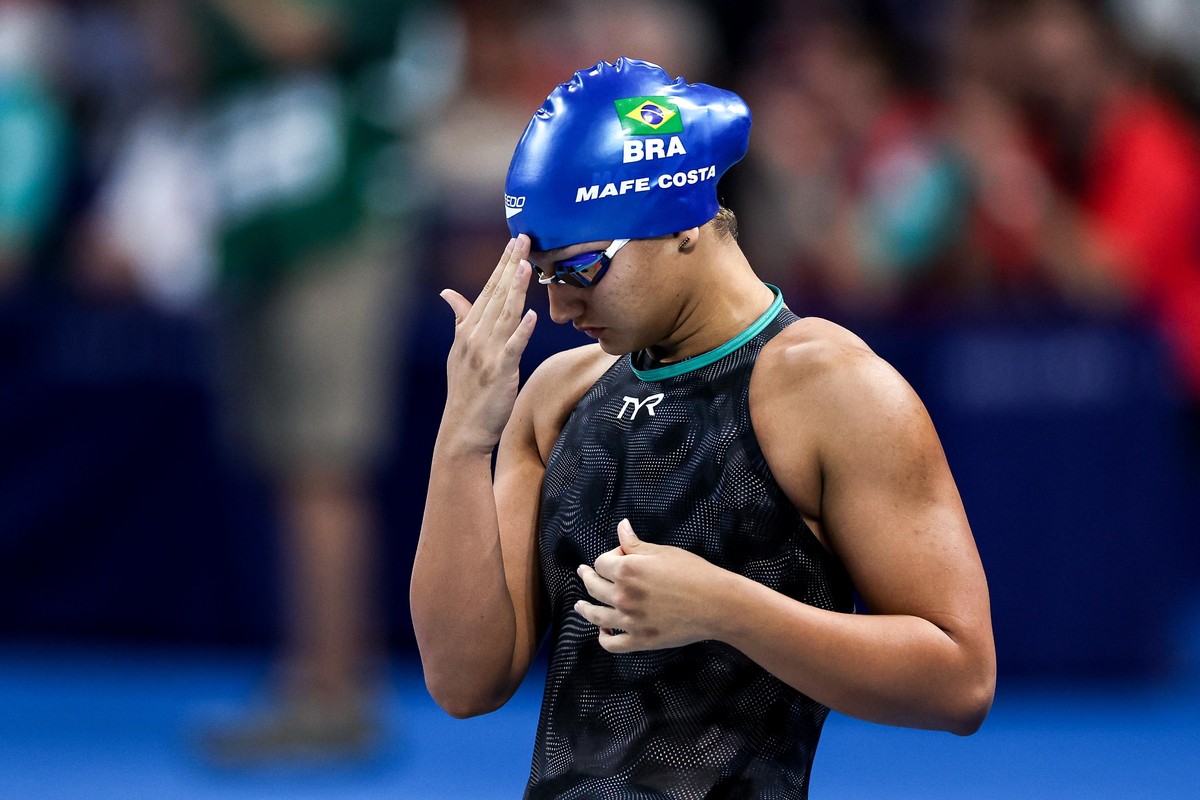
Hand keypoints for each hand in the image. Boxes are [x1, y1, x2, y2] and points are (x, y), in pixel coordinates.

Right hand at [439, 235, 537, 453]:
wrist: (462, 429)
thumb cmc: (465, 390)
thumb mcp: (458, 350)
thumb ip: (459, 318)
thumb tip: (447, 292)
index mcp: (467, 330)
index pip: (487, 290)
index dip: (501, 265)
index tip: (514, 242)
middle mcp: (475, 337)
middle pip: (496, 295)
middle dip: (510, 266)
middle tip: (524, 239)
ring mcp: (487, 354)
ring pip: (505, 315)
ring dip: (516, 289)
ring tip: (527, 265)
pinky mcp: (500, 372)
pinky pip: (513, 348)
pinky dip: (522, 331)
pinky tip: (532, 315)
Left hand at [575, 519, 727, 652]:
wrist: (716, 604)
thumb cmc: (693, 573)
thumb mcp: (662, 552)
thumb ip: (635, 543)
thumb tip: (621, 526)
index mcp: (627, 569)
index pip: (601, 562)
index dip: (608, 557)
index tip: (619, 557)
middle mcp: (622, 595)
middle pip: (594, 586)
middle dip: (588, 577)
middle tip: (584, 574)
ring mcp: (629, 620)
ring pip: (596, 615)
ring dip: (585, 609)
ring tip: (580, 606)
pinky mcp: (639, 640)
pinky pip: (611, 643)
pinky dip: (603, 638)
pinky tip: (602, 632)